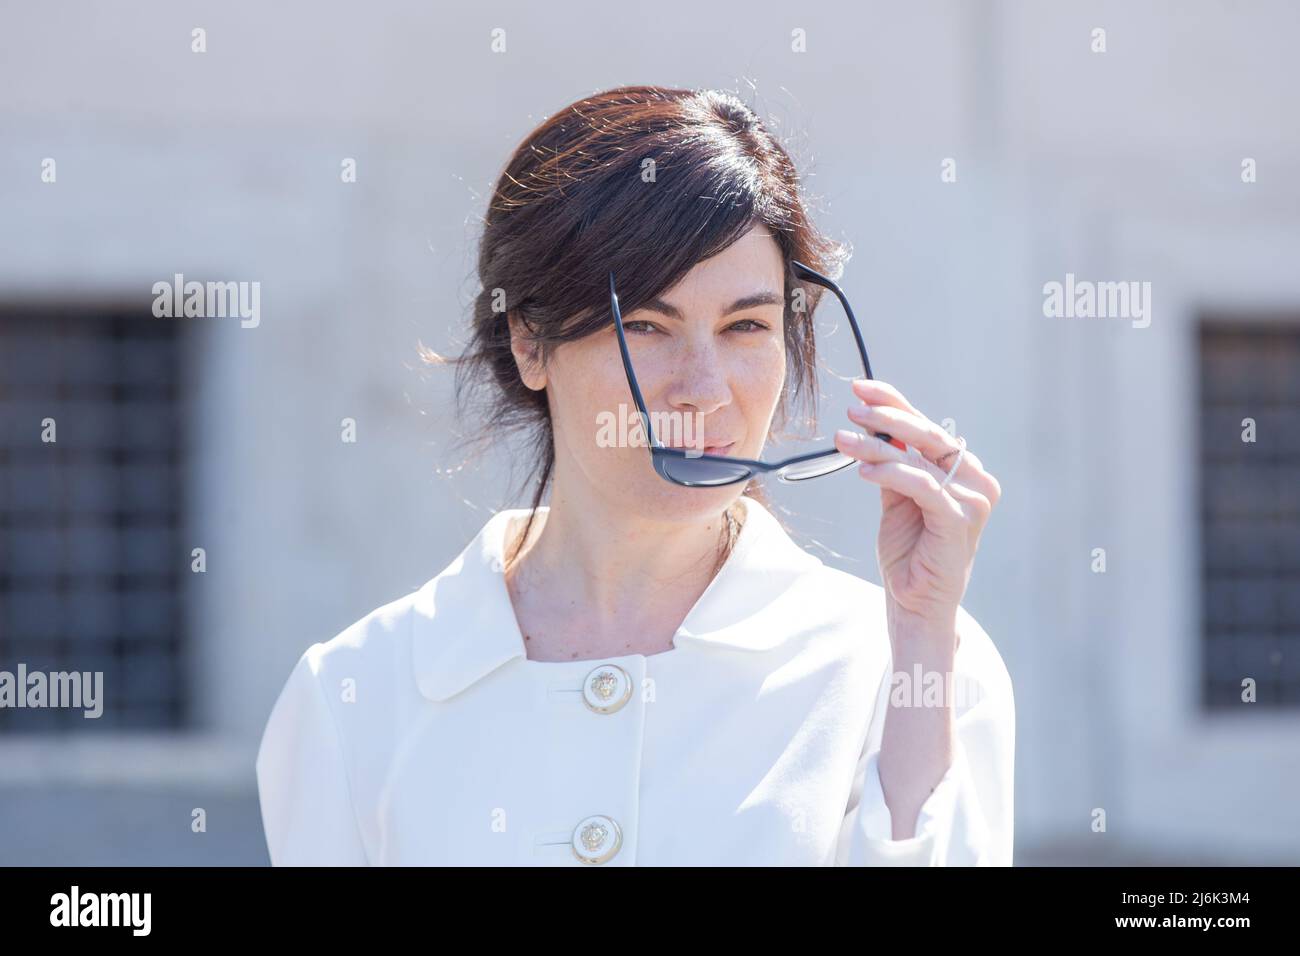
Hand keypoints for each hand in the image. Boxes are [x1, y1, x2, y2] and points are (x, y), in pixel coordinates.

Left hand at [833, 379, 1001, 640]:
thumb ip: (892, 462)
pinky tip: (862, 471)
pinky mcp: (960, 519)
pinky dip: (890, 473)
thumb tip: (872, 423)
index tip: (860, 388)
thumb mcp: (897, 497)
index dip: (894, 403)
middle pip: (927, 434)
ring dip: (877, 445)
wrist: (915, 602)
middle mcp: (976, 480)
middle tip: (852, 409)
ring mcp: (973, 499)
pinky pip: (921, 485)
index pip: (927, 426)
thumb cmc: (909, 552)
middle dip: (885, 417)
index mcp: (963, 470)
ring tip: (843, 439)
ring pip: (921, 457)